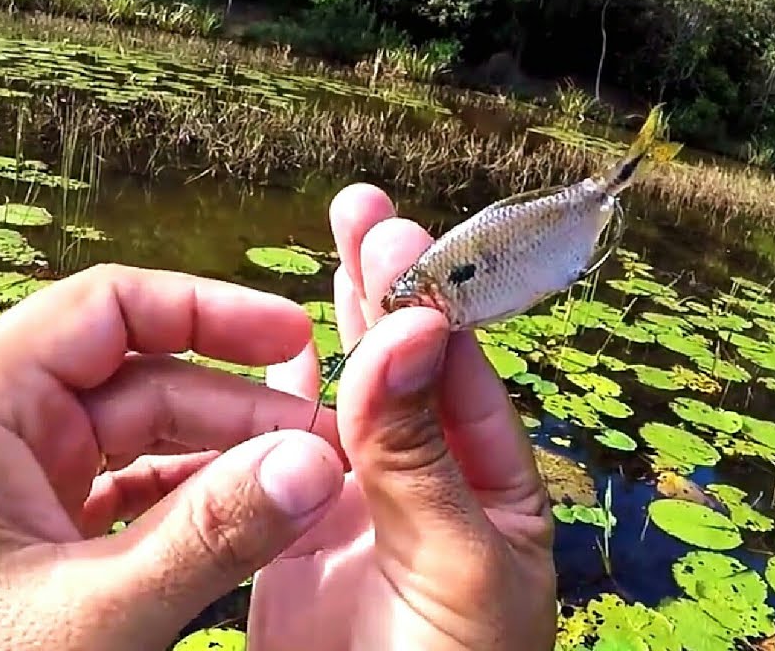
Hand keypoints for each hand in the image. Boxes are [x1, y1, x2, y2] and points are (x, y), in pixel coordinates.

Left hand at [0, 264, 346, 649]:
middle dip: (241, 407)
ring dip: (226, 460)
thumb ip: (208, 535)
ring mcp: (18, 484)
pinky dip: (194, 504)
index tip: (290, 334)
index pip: (110, 309)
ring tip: (300, 483)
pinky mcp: (36, 536)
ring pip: (145, 439)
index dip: (211, 312)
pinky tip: (249, 519)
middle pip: (144, 377)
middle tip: (321, 442)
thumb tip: (309, 465)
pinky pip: (132, 495)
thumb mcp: (88, 614)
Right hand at [248, 183, 556, 649]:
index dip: (429, 300)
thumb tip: (415, 333)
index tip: (396, 237)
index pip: (459, 370)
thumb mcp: (458, 568)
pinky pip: (292, 450)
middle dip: (390, 286)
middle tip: (364, 206)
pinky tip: (282, 344)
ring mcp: (365, 503)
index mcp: (492, 482)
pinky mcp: (303, 532)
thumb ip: (424, 456)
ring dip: (343, 321)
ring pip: (349, 395)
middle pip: (408, 364)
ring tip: (337, 242)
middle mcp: (433, 479)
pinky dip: (284, 396)